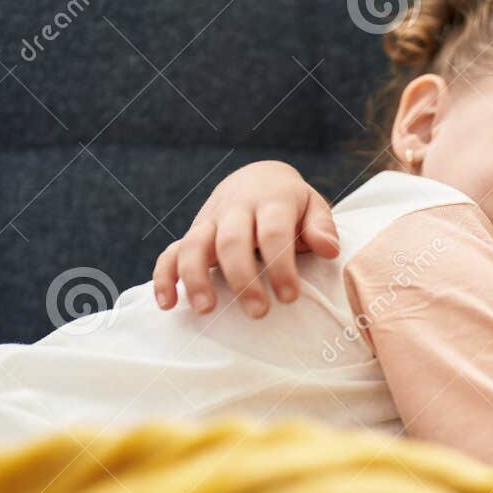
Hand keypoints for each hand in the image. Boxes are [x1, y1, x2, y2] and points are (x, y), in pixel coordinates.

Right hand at [151, 161, 339, 316]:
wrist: (258, 179)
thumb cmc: (291, 204)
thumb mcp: (312, 206)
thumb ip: (321, 226)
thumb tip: (328, 249)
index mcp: (270, 200)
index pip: (272, 233)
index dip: (280, 265)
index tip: (290, 297)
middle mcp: (235, 209)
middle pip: (232, 242)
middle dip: (243, 279)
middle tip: (258, 313)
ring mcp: (210, 221)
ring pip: (194, 245)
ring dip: (197, 278)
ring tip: (207, 310)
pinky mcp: (194, 234)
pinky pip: (171, 253)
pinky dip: (165, 276)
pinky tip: (167, 304)